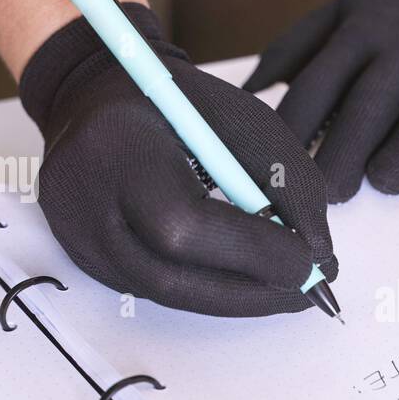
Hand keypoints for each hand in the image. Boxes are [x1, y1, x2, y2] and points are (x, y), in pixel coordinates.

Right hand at [20, 5, 334, 316]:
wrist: (94, 100)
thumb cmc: (174, 104)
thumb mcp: (240, 118)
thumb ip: (285, 178)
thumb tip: (317, 252)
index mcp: (117, 149)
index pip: (184, 226)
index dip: (254, 253)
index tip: (313, 261)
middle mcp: (85, 204)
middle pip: (173, 279)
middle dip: (254, 293)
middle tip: (310, 289)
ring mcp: (80, 240)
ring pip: (169, 296)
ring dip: (240, 300)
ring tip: (289, 289)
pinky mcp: (90, 262)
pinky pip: (159, 292)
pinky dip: (212, 291)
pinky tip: (248, 280)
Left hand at [245, 0, 398, 201]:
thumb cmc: (398, 11)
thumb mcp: (342, 10)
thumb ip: (291, 47)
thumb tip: (245, 93)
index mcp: (359, 32)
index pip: (316, 89)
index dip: (293, 135)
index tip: (277, 174)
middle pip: (366, 109)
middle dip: (341, 158)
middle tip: (325, 197)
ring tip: (384, 182)